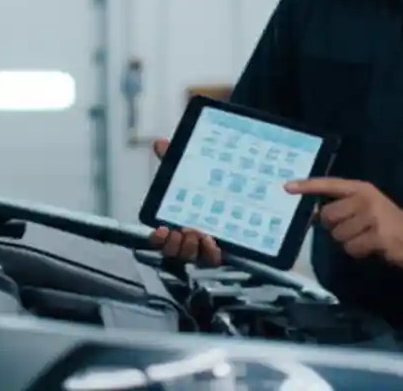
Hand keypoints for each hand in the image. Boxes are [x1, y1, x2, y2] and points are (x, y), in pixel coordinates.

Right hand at [147, 139, 222, 265]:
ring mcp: (205, 245)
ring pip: (192, 257)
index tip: (162, 229)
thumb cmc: (210, 186)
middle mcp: (189, 236)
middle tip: (183, 230)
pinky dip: (211, 252)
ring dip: (192, 248)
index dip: (158, 239)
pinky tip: (213, 241)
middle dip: (176, 244)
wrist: (244, 194)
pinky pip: (213, 260)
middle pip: (175, 251)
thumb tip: (160, 143)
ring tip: (198, 234)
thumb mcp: (189, 171)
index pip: (161, 237)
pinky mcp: (223, 249)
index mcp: (177, 220)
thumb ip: (174, 160)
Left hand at [285, 178, 402, 269]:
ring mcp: (372, 217)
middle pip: (328, 216)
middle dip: (334, 227)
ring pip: (338, 235)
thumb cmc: (385, 220)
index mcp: (360, 188)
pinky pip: (351, 248)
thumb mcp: (366, 204)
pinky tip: (371, 246)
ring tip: (364, 237)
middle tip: (351, 228)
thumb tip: (315, 213)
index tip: (287, 187)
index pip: (329, 184)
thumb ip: (343, 205)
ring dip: (347, 241)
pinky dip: (357, 252)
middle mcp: (364, 199)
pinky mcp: (377, 236)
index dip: (307, 186)